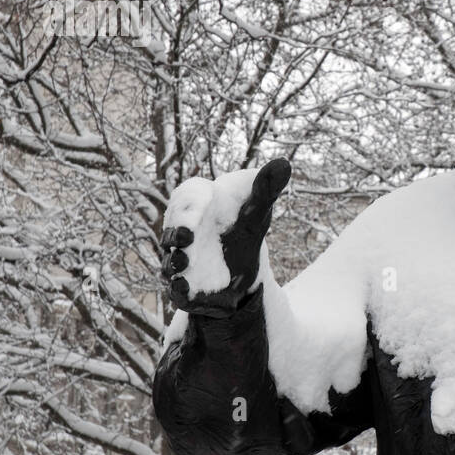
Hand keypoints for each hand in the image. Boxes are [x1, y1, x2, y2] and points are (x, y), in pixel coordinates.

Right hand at [161, 158, 291, 317]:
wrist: (242, 272)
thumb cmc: (243, 231)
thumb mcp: (256, 211)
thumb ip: (265, 188)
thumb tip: (284, 163)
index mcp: (193, 212)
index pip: (182, 205)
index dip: (184, 208)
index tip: (193, 210)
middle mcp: (180, 237)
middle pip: (171, 234)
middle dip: (176, 235)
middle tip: (186, 237)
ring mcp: (180, 264)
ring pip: (169, 263)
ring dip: (175, 262)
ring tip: (184, 261)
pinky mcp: (184, 289)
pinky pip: (175, 291)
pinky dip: (178, 290)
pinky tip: (184, 288)